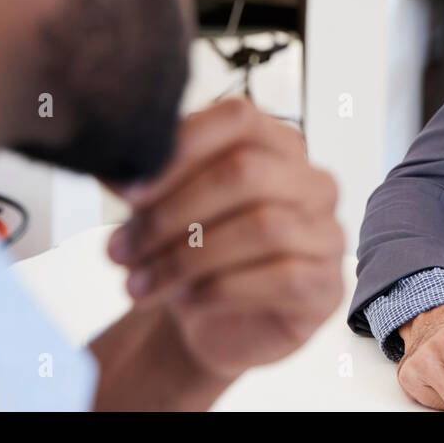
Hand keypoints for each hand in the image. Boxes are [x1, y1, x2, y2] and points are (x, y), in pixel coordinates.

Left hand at [105, 97, 343, 382]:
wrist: (212, 324)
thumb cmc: (193, 253)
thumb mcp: (160, 208)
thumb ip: (145, 180)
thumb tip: (115, 166)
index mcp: (276, 144)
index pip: (239, 118)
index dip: (182, 148)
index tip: (128, 191)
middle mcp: (311, 181)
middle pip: (247, 173)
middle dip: (173, 213)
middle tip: (120, 248)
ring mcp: (327, 233)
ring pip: (263, 227)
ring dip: (187, 258)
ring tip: (138, 284)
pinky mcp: (327, 286)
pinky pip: (283, 277)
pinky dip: (222, 289)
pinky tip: (184, 300)